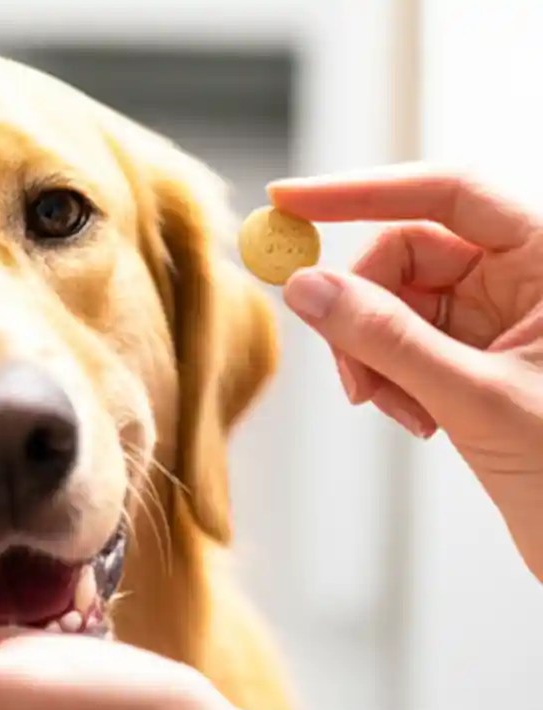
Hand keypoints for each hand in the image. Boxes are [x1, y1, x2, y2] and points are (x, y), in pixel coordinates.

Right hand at [271, 164, 542, 580]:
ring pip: (397, 300)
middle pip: (407, 251)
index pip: (447, 193)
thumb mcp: (476, 397)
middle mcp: (525, 276)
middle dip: (363, 308)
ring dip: (375, 353)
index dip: (363, 190)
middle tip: (349, 369)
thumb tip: (307, 288)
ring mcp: (499, 315)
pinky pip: (404, 340)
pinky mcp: (477, 353)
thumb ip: (386, 339)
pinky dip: (390, 376)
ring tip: (395, 409)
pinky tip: (416, 417)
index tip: (291, 199)